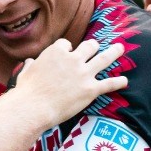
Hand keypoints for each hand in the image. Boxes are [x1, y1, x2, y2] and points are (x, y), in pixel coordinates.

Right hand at [11, 37, 129, 119]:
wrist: (34, 107)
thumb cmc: (27, 91)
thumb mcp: (26, 72)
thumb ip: (31, 65)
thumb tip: (30, 62)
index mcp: (56, 52)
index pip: (66, 44)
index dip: (67, 49)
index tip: (67, 53)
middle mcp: (73, 59)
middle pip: (90, 46)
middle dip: (93, 46)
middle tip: (96, 47)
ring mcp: (84, 74)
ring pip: (104, 59)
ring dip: (114, 53)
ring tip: (120, 48)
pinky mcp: (91, 89)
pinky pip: (109, 83)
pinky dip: (118, 82)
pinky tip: (124, 81)